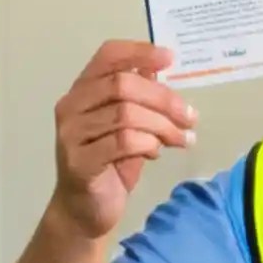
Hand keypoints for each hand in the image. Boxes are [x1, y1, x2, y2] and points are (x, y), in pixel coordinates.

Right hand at [51, 39, 198, 237]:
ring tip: (181, 140)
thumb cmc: (109, 165)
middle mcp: (72, 106)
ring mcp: (72, 134)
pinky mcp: (79, 161)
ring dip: (163, 126)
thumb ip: (140, 101)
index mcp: (83, 91)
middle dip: (164, 100)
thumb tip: (159, 71)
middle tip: (190, 118)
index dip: (139, 51)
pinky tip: (155, 152)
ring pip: (126, 114)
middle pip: (123, 85)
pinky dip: (147, 144)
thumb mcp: (129, 127)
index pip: (108, 56)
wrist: (85, 211)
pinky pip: (122, 142)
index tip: (170, 58)